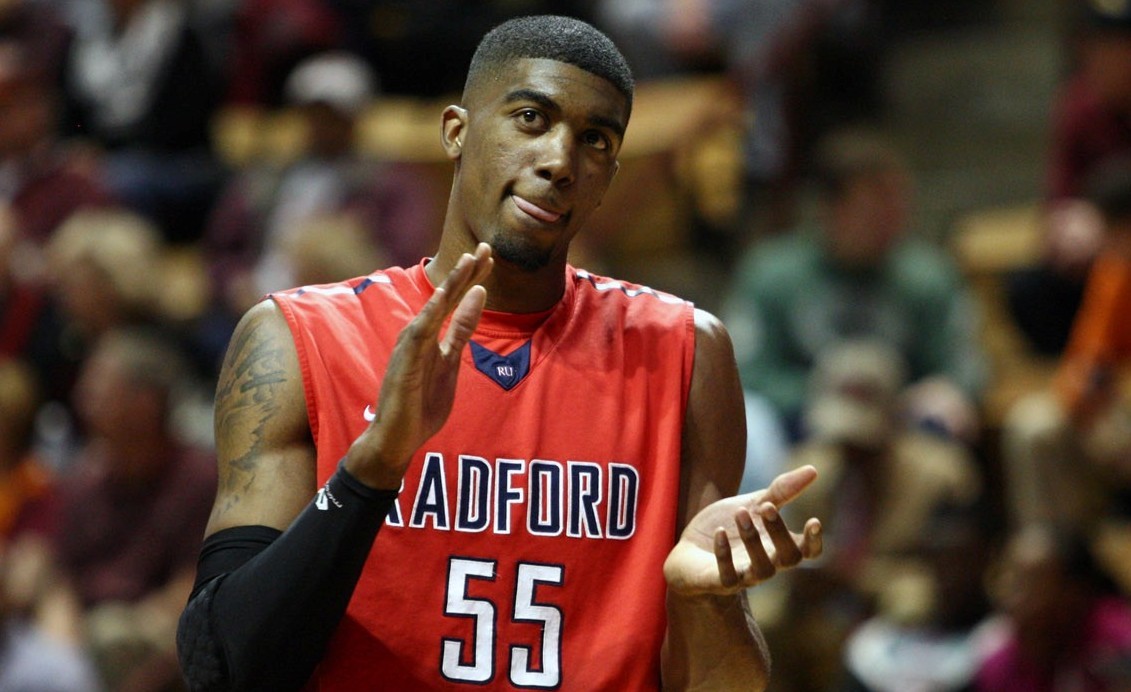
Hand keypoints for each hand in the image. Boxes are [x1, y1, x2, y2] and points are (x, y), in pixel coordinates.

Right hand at [346, 243, 493, 487]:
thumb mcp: (450, 362)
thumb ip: (460, 331)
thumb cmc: (421, 404)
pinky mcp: (405, 360)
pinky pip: (421, 331)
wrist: (397, 438)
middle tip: (487, 247)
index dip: (471, 278)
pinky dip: (433, 311)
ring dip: (451, 283)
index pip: (454, 300)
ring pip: (434, 307)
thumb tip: (477, 297)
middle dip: (466, 271)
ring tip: (468, 260)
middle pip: (446, 296)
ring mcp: (409, 345)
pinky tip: (446, 294)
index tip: (490, 257)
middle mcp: (418, 334)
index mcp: (431, 335)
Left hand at [663, 466, 821, 595]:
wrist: (688, 551)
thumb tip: (813, 469)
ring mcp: (744, 576)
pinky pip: (728, 576)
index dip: (814, 541)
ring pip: (763, 569)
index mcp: (777, 546)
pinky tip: (720, 533)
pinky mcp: (719, 582)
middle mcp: (767, 564)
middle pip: (789, 558)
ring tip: (740, 513)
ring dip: (753, 540)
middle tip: (767, 506)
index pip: (807, 552)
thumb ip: (781, 491)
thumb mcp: (753, 504)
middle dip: (780, 531)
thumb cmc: (727, 526)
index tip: (814, 521)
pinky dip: (725, 555)